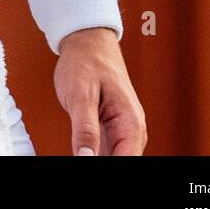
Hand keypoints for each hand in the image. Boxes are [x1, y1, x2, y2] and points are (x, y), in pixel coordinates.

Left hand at [55, 27, 146, 155]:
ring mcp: (121, 131)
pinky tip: (80, 153)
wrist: (86, 42)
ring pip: (113, 158)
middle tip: (78, 151)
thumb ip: (85, 129)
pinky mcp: (109, 130)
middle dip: (99, 162)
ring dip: (94, 158)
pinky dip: (92, 155)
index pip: (126, 161)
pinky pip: (105, 152)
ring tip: (78, 148)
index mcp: (131, 123)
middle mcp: (131, 130)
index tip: (85, 157)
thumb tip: (85, 158)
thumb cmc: (86, 60)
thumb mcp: (81, 94)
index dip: (105, 166)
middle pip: (121, 162)